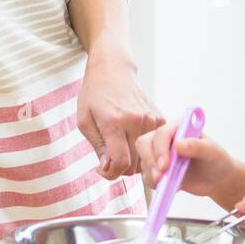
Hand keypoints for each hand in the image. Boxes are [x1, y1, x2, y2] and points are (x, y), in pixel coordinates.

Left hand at [77, 53, 163, 179]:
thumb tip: (108, 170)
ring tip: (121, 148)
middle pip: (135, 165)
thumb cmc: (95, 94)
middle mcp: (137, 121)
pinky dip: (144, 150)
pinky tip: (131, 139)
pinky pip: (154, 146)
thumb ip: (98, 147)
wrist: (113, 70)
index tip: (103, 169)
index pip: (121, 163)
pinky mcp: (159, 118)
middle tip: (110, 158)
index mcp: (115, 122)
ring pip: (146, 158)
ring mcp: (151, 119)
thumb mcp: (84, 121)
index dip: (110, 173)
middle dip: (121, 168)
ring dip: (134, 161)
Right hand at [136, 119, 235, 197]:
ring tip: (164, 183)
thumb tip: (178, 143)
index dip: (160, 149)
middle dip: (150, 160)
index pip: (161, 134)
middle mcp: (166, 139)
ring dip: (150, 173)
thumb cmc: (216, 160)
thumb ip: (197, 146)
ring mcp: (160, 154)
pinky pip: (146, 175)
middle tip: (160, 176)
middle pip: (145, 143)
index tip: (165, 165)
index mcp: (179, 128)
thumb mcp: (212, 152)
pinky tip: (166, 185)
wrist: (217, 179)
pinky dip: (152, 182)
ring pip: (144, 160)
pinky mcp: (158, 169)